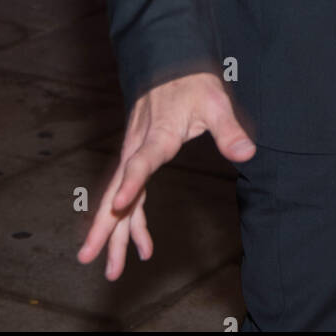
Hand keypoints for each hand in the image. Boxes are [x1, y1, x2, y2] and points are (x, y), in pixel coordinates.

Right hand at [76, 71, 255, 280]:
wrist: (172, 66)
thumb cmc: (193, 83)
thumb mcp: (215, 102)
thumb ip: (228, 129)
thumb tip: (246, 153)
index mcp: (157, 133)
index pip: (141, 161)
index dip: (130, 183)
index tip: (119, 205)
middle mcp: (138, 147)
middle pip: (115, 189)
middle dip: (103, 225)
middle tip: (88, 257)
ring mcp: (134, 155)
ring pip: (117, 198)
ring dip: (113, 233)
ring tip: (110, 270)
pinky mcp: (138, 159)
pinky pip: (131, 196)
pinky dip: (134, 222)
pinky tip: (143, 247)